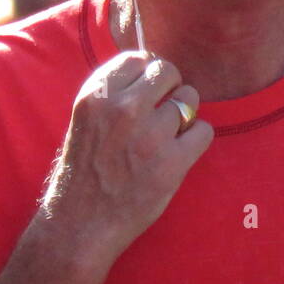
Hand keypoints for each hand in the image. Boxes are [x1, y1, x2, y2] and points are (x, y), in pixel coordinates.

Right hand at [41, 51, 212, 267]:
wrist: (79, 224)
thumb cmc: (83, 170)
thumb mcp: (86, 118)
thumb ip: (114, 92)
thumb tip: (153, 68)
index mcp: (96, 94)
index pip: (139, 59)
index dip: (148, 74)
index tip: (149, 91)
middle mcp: (123, 108)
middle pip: (168, 72)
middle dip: (170, 88)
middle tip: (163, 111)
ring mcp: (149, 135)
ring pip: (189, 99)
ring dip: (184, 116)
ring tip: (167, 137)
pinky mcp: (172, 163)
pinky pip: (203, 131)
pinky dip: (196, 140)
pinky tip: (179, 153)